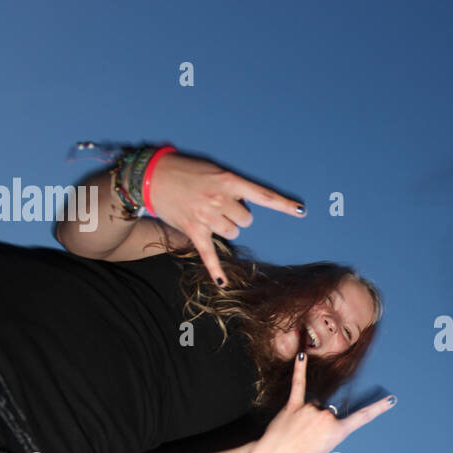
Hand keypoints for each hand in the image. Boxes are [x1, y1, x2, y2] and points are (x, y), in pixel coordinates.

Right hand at [147, 151, 305, 284]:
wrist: (151, 175)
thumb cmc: (185, 170)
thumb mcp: (214, 170)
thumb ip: (232, 187)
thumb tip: (243, 206)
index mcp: (229, 181)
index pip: (263, 195)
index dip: (283, 204)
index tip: (300, 211)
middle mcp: (219, 200)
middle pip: (247, 220)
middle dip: (237, 215)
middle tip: (219, 204)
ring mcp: (207, 217)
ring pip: (233, 233)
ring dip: (225, 228)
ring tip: (208, 214)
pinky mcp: (194, 230)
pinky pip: (208, 253)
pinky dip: (214, 269)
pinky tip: (221, 282)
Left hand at [238, 350, 395, 452]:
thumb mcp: (322, 450)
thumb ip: (327, 429)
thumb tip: (321, 411)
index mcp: (337, 432)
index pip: (362, 417)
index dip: (378, 408)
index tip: (391, 399)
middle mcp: (326, 417)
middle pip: (329, 411)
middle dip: (318, 423)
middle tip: (304, 440)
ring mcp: (309, 409)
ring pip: (314, 405)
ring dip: (305, 416)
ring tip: (293, 433)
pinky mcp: (292, 405)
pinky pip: (299, 384)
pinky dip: (299, 369)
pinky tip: (302, 355)